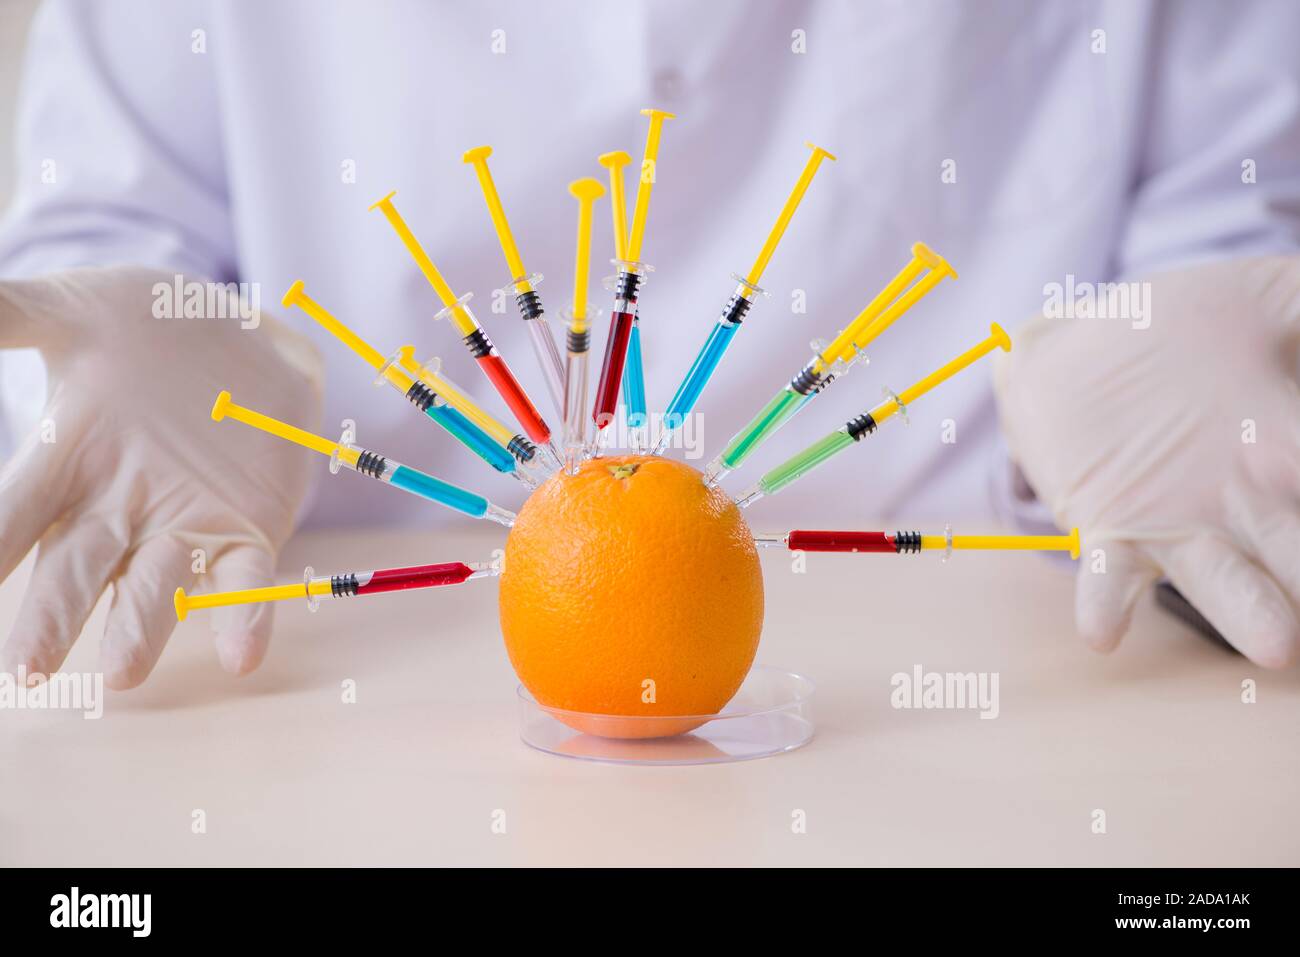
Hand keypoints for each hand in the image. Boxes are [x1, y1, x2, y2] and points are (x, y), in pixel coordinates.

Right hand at [0, 267, 322, 685]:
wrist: (241, 336)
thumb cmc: (141, 330)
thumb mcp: (70, 312)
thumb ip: (7, 313)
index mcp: (61, 467)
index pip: (6, 519)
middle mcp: (113, 513)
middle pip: (73, 572)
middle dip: (49, 618)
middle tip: (26, 670)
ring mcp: (179, 529)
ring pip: (152, 589)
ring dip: (139, 628)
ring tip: (124, 672)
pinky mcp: (244, 533)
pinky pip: (242, 582)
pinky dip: (242, 617)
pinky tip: (241, 656)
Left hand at [995, 257, 1299, 665]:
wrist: (1079, 341)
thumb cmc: (1184, 322)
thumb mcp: (1268, 299)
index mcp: (1296, 451)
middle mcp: (1251, 508)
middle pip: (1298, 553)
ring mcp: (1179, 525)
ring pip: (1225, 582)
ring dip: (1249, 612)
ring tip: (1278, 647)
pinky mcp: (1108, 527)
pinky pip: (1109, 576)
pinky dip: (1105, 604)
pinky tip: (1103, 633)